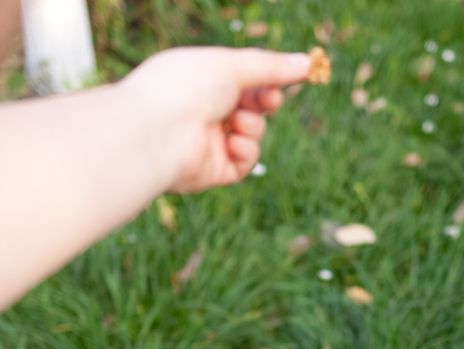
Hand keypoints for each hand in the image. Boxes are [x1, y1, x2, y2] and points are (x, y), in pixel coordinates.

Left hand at [117, 47, 311, 193]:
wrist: (156, 131)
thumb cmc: (185, 89)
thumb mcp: (232, 66)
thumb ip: (271, 67)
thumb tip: (308, 62)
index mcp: (200, 80)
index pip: (242, 81)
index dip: (265, 81)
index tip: (280, 81)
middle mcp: (202, 111)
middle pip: (251, 108)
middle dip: (264, 103)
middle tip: (269, 101)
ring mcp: (206, 142)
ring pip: (251, 134)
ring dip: (253, 126)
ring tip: (238, 122)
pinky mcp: (211, 171)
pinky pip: (244, 162)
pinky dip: (246, 151)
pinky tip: (234, 142)